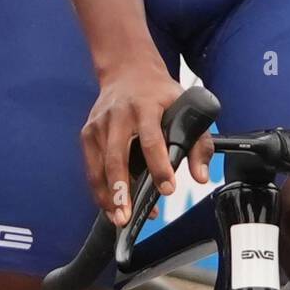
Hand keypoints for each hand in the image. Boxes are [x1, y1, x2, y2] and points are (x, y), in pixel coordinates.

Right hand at [81, 51, 212, 226]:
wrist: (128, 71)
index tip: (168, 189)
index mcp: (146, 106)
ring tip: (119, 218)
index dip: (159, 166)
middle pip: (117, 156)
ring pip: (100, 165)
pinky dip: (99, 188)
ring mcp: (100, 124)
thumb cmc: (160, 94)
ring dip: (109, 194)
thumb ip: (198, 143)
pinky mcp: (88, 133)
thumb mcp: (185, 107)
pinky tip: (110, 204)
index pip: (151, 139)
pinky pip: (92, 166)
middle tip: (128, 216)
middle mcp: (119, 114)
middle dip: (121, 188)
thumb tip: (201, 177)